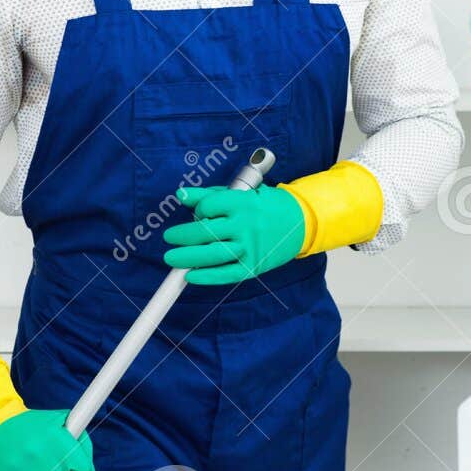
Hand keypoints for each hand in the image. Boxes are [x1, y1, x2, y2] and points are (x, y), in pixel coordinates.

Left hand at [161, 183, 305, 283]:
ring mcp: (251, 247)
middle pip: (206, 232)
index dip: (198, 211)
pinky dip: (206, 277)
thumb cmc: (265, 206)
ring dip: (188, 258)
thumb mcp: (240, 193)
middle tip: (169, 238)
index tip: (197, 215)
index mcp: (243, 203)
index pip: (209, 207)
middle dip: (182, 236)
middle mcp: (246, 225)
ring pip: (213, 254)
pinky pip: (226, 274)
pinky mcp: (254, 266)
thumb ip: (209, 195)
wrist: (301, 222)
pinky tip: (191, 276)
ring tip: (172, 258)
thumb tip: (181, 195)